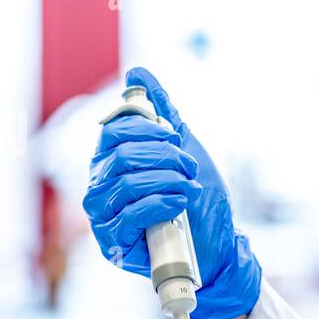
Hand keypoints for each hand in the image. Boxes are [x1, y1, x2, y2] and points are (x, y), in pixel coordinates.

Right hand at [82, 66, 261, 318]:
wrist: (218, 247)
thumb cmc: (199, 200)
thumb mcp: (185, 148)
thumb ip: (162, 112)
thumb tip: (138, 71)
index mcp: (111, 160)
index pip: (113, 131)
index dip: (147, 129)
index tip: (177, 138)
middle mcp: (100, 185)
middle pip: (121, 156)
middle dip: (163, 157)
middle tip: (189, 167)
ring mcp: (103, 215)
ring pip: (125, 183)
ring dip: (166, 180)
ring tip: (189, 187)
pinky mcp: (113, 242)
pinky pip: (128, 214)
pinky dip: (159, 202)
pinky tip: (180, 202)